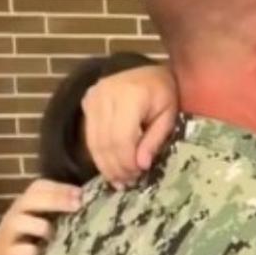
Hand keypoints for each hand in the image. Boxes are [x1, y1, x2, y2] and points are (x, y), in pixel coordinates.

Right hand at [0, 180, 81, 254]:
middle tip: (77, 205)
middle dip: (56, 200)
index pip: (39, 187)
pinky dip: (32, 252)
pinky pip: (20, 251)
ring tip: (53, 236)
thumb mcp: (34, 223)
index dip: (60, 187)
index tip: (81, 193)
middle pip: (31, 200)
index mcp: (23, 205)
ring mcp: (9, 235)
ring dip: (42, 227)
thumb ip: (53, 213)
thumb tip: (84, 204)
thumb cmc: (21, 244)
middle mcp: (15, 216)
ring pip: (22, 222)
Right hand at [81, 63, 178, 187]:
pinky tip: (109, 167)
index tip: (137, 175)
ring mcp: (93, 98)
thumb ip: (154, 140)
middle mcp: (106, 95)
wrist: (145, 71)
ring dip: (105, 165)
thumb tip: (141, 165)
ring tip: (119, 180)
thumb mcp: (168, 115)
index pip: (122, 137)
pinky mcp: (87, 103)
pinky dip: (99, 154)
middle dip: (116, 167)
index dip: (127, 161)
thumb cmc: (162, 92)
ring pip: (94, 142)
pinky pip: (89, 136)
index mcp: (130, 96)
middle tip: (127, 183)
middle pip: (106, 142)